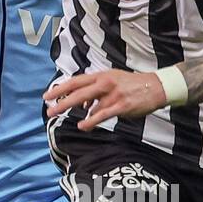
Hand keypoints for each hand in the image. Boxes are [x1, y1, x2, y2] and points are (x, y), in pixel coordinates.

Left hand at [44, 70, 166, 129]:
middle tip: (50, 111)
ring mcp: (113, 95)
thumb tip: (81, 106)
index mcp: (101, 75)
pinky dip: (91, 121)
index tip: (47, 96)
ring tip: (70, 121)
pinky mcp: (121, 106)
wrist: (155, 87)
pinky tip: (83, 126)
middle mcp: (105, 83)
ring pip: (90, 107)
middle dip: (62, 102)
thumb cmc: (131, 85)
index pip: (76, 81)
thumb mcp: (111, 80)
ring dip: (80, 115)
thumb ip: (95, 91)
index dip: (60, 89)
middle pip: (78, 93)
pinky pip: (102, 115)